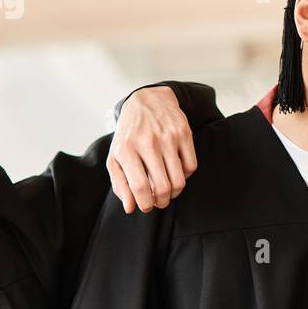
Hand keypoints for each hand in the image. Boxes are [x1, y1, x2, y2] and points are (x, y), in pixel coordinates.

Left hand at [109, 87, 197, 213]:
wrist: (147, 101)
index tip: (147, 207)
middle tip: (160, 202)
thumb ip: (120, 183)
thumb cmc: (130, 134)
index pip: (140, 187)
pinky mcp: (184, 133)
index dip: (145, 204)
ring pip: (179, 180)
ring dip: (174, 193)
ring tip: (169, 191)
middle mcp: (147, 142)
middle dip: (162, 202)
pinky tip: (177, 173)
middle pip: (161, 187)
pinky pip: (191, 166)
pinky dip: (186, 176)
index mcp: (126, 149)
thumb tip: (130, 208)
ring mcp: (168, 137)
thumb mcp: (116, 156)